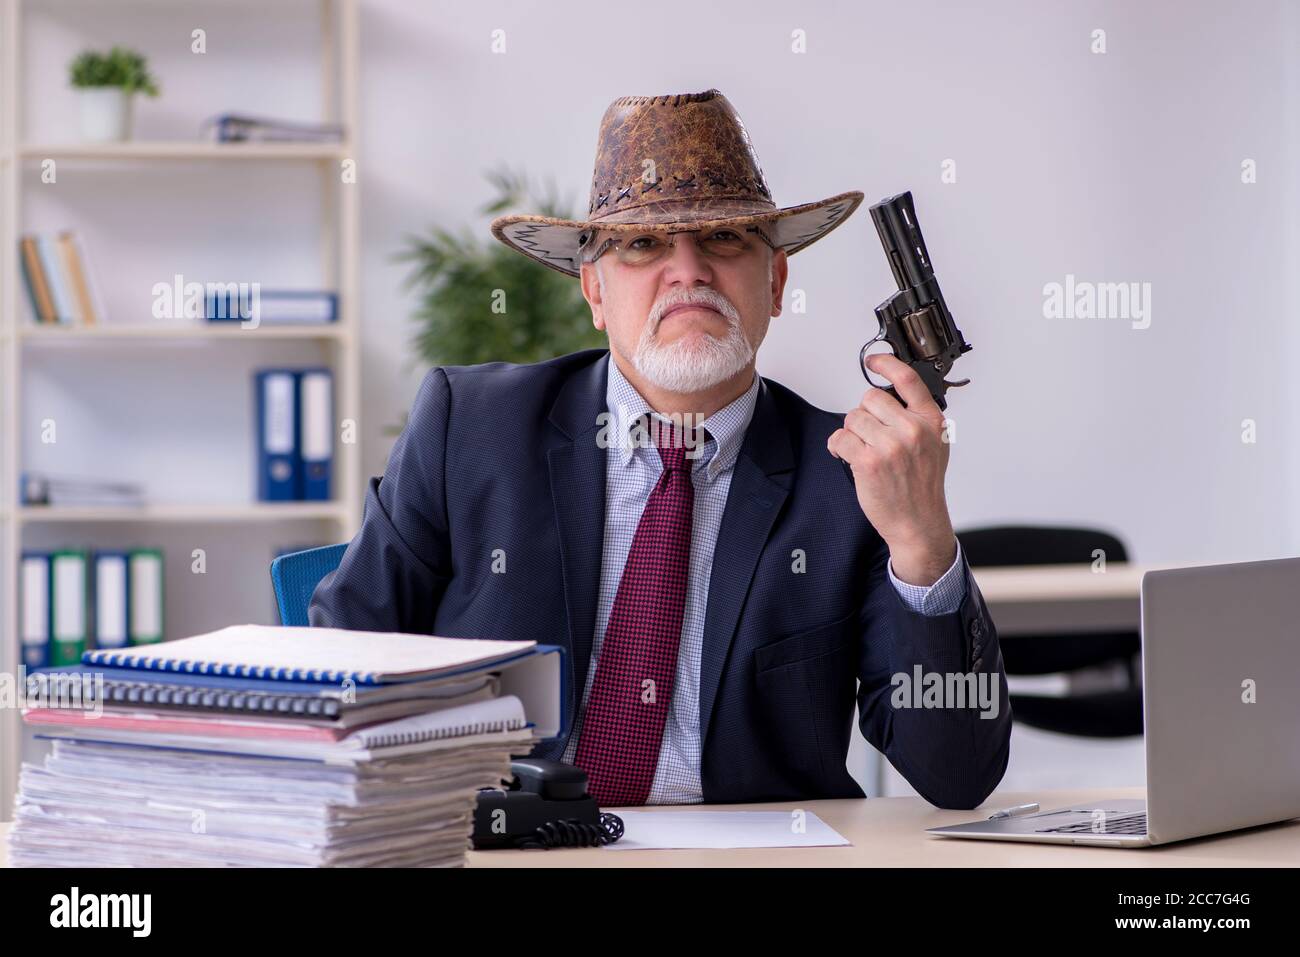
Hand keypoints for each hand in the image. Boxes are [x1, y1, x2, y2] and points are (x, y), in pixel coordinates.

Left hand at [827, 353, 956, 585]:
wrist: (918, 522)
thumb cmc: (922, 486)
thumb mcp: (935, 445)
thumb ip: (918, 419)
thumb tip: (891, 397)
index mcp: (931, 421)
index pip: (907, 379)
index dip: (886, 364)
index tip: (873, 361)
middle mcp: (912, 430)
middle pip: (869, 398)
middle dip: (864, 415)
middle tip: (870, 435)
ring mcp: (890, 446)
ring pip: (852, 418)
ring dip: (851, 433)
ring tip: (863, 450)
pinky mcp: (868, 461)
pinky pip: (840, 438)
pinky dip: (838, 447)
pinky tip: (848, 457)